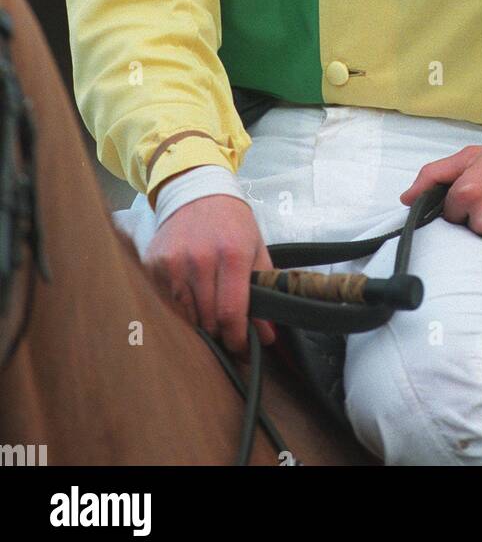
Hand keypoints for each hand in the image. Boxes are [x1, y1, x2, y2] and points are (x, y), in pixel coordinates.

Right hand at [143, 194, 276, 356]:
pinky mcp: (152, 265)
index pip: (230, 313)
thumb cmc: (232, 224)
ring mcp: (172, 263)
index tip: (241, 349)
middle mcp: (199, 260)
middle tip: (226, 331)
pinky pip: (164, 303)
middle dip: (219, 333)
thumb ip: (263, 291)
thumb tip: (267, 336)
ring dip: (197, 323)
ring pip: (184, 317)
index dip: (236, 339)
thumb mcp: (256, 250)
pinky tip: (188, 298)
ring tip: (207, 314)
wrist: (197, 192)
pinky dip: (177, 309)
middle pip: (206, 320)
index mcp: (231, 255)